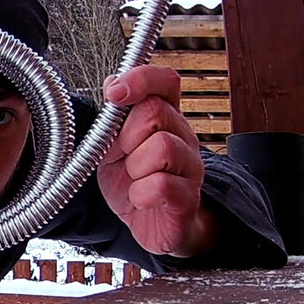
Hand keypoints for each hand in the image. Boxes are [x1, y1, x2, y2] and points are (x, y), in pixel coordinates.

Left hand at [97, 66, 216, 257]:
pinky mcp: (189, 198)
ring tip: (134, 180)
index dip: (141, 79)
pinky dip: (140, 195)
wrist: (148, 225)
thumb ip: (115, 118)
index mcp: (165, 118)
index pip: (165, 81)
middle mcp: (184, 137)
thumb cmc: (132, 184)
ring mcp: (191, 167)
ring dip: (134, 167)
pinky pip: (161, 185)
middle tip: (125, 157)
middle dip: (128, 137)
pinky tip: (140, 199)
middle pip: (157, 113)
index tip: (114, 92)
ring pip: (162, 147)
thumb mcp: (112, 147)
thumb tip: (112, 82)